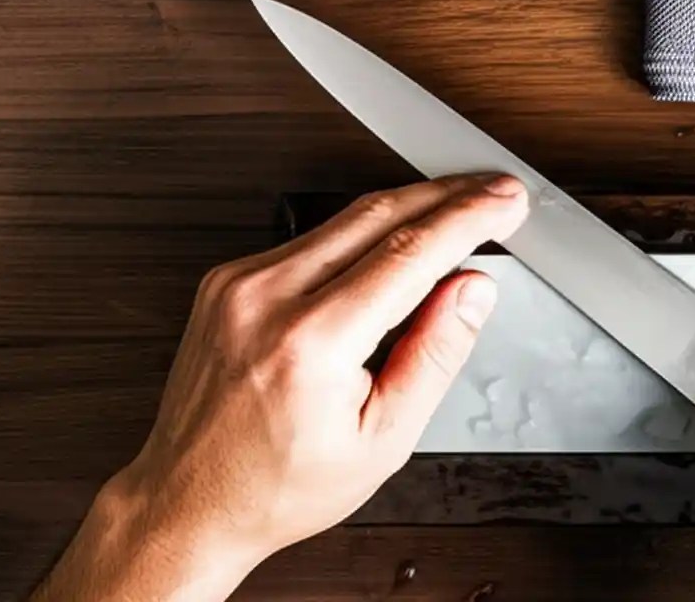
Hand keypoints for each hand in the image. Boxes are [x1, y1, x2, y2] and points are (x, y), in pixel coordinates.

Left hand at [32, 174, 528, 601]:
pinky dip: (363, 232)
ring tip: (458, 210)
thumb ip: (435, 355)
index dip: (469, 217)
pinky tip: (397, 240)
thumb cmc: (280, 485)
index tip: (504, 203)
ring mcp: (238, 282)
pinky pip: (312, 237)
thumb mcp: (384, 439)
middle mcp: (265, 298)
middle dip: (448, 194)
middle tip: (495, 192)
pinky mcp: (227, 279)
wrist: (190, 502)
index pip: (410, 252)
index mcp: (309, 342)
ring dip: (409, 206)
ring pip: (344, 217)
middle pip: (378, 214)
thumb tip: (472, 290)